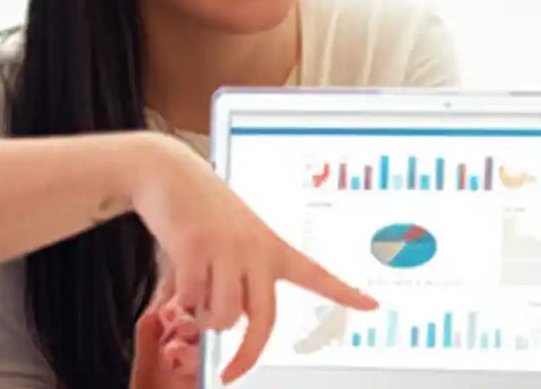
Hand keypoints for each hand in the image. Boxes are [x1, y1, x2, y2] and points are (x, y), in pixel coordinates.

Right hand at [127, 133, 377, 383]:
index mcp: (272, 246)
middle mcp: (255, 248)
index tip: (373, 305)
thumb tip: (231, 321)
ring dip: (203, 318)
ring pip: (223, 317)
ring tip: (195, 293)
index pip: (317, 274)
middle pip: (263, 320)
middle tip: (230, 373)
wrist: (168, 172)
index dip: (345, 293)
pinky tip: (179, 272)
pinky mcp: (194, 248)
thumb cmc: (202, 211)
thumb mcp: (236, 239)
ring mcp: (226, 247)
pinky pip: (189, 299)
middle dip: (246, 356)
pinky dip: (180, 298)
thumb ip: (242, 277)